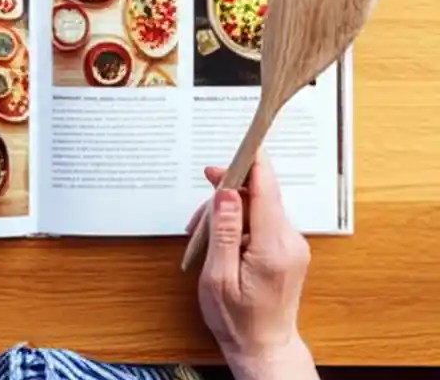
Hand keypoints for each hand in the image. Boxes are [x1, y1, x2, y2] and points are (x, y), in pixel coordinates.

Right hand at [188, 152, 316, 379]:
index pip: (267, 190)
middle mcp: (290, 242)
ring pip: (259, 210)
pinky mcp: (287, 250)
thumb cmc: (237, 319)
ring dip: (230, 214)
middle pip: (260, 197)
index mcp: (274, 247)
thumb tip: (227, 194)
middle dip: (227, 196)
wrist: (263, 346)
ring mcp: (292, 246)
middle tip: (198, 214)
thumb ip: (224, 231)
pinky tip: (221, 243)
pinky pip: (262, 224)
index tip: (243, 143)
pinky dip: (240, 226)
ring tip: (204, 238)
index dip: (253, 163)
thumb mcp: (218, 276)